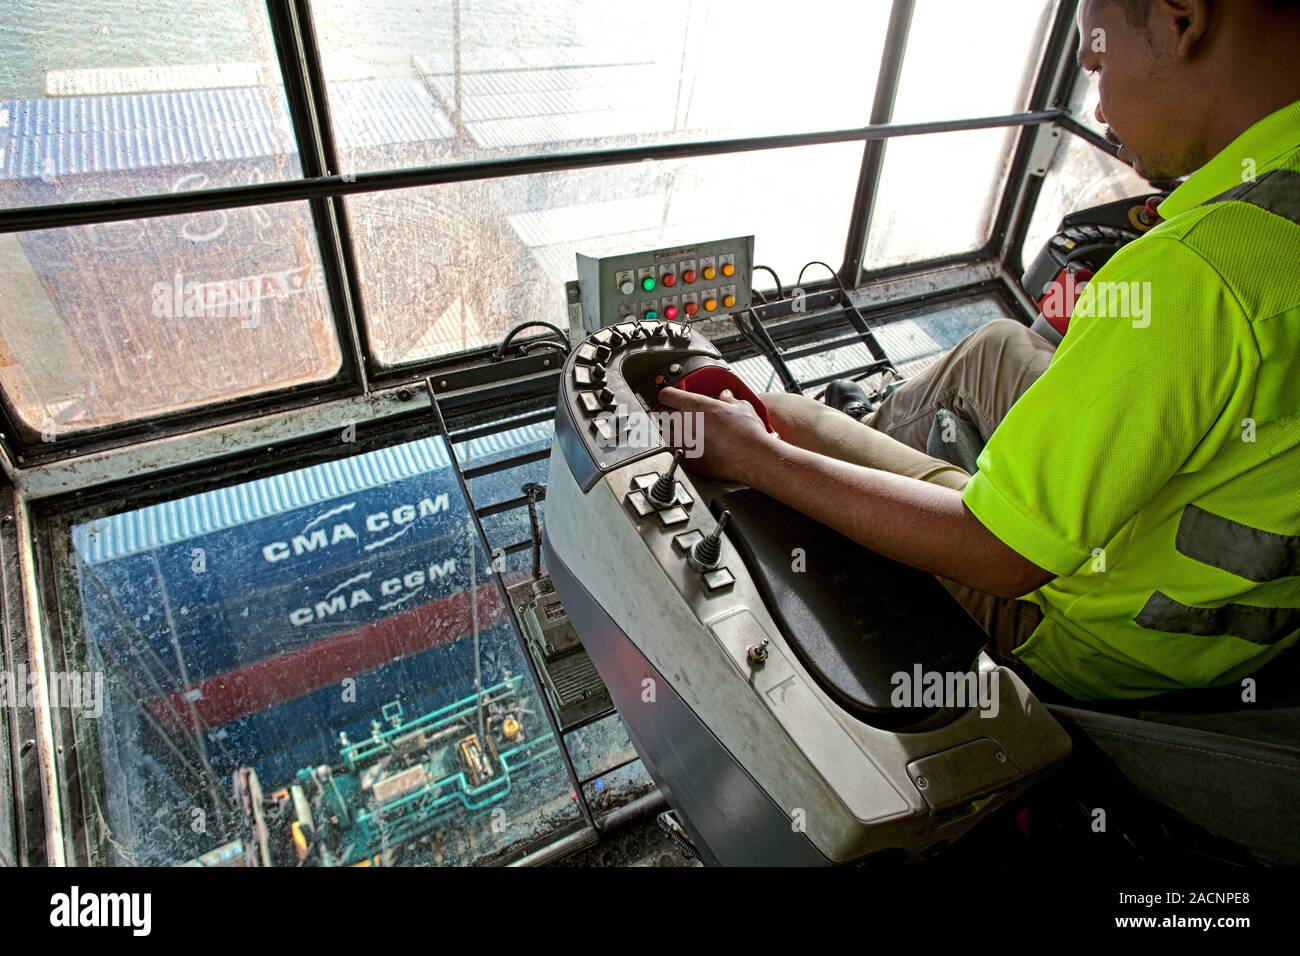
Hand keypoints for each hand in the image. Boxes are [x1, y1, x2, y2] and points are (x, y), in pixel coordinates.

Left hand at [656, 386, 779, 483]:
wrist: (751, 458)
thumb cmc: (747, 433)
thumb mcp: (741, 407)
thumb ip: (728, 399)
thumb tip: (725, 396)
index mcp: (695, 405)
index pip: (666, 395)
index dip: (669, 394)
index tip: (672, 397)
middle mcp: (684, 423)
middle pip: (663, 414)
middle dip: (670, 413)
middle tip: (681, 415)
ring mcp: (683, 443)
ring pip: (666, 433)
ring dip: (672, 431)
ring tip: (687, 432)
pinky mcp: (686, 460)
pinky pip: (673, 450)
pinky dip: (678, 448)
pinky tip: (692, 447)